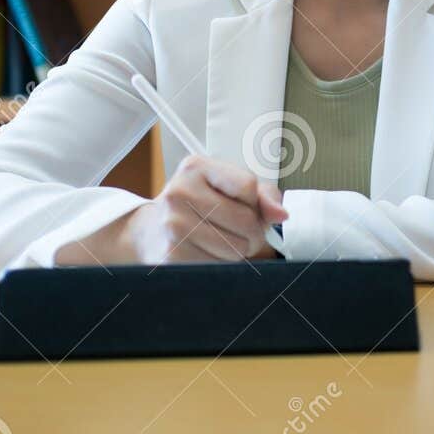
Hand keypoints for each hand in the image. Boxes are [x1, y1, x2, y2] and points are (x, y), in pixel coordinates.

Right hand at [123, 154, 286, 263]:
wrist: (152, 232)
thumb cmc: (199, 207)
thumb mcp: (229, 188)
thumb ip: (262, 196)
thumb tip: (281, 214)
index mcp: (196, 167)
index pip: (248, 185)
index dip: (253, 202)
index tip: (243, 205)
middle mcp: (179, 192)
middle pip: (246, 220)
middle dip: (252, 232)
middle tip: (238, 232)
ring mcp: (173, 224)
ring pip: (236, 247)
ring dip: (238, 251)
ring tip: (222, 241)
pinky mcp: (171, 255)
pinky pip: (219, 266)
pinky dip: (222, 265)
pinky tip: (207, 253)